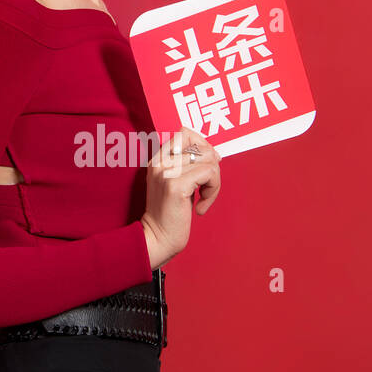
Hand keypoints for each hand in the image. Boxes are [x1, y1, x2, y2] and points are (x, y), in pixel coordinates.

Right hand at [141, 127, 221, 269]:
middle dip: (212, 164)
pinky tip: (201, 206)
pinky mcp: (176, 185)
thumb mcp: (176, 183)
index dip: (202, 145)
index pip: (184, 133)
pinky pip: (209, 173)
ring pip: (209, 159)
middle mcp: (159, 162)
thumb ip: (189, 166)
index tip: (206, 167)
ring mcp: (167, 172)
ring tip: (204, 198)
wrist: (157, 239)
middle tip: (207, 185)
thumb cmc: (170, 215)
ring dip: (214, 181)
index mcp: (157, 160)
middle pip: (200, 144)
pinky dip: (213, 190)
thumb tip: (215, 154)